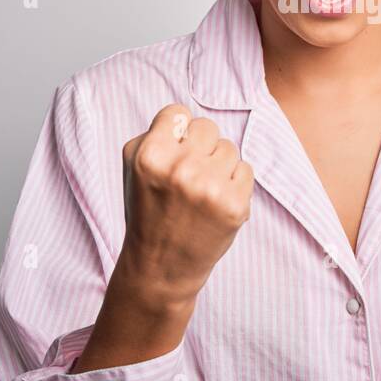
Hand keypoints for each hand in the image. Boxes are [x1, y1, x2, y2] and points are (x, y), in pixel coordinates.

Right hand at [73, 104, 252, 373]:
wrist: (161, 268)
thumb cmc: (148, 211)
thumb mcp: (134, 168)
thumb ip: (156, 133)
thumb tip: (186, 119)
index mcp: (150, 156)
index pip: (177, 113)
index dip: (176, 132)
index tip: (171, 154)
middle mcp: (181, 168)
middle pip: (207, 127)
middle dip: (199, 147)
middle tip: (187, 176)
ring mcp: (210, 186)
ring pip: (229, 147)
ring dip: (218, 165)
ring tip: (200, 193)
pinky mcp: (235, 204)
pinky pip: (246, 168)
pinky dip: (234, 183)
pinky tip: (215, 203)